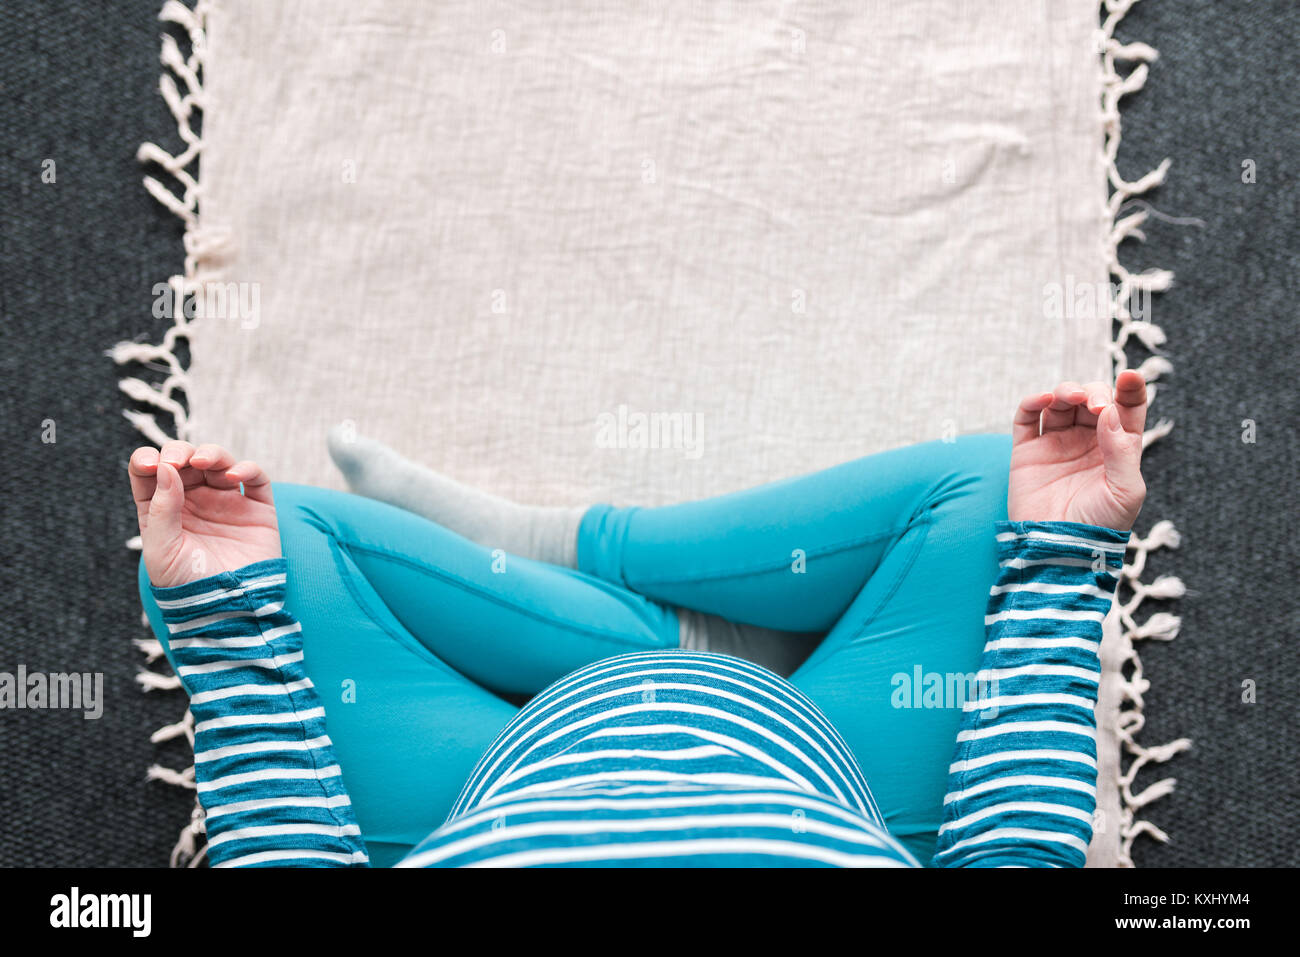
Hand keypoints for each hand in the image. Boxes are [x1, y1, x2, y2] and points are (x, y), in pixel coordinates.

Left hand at [128, 441, 280, 587]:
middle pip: (184, 460)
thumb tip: (164, 467)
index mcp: (163, 509)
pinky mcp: (257, 507)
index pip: (150, 472)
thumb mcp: (162, 550)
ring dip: (210, 453)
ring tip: (203, 462)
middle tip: (178, 461)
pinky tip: (234, 476)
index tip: (150, 464)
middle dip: (179, 452)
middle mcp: (194, 500)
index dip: (147, 459)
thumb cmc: (189, 584)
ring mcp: (227, 501)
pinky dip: (247, 468)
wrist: (228, 608)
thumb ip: (161, 509)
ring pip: (219, 462)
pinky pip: (255, 478)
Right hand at [1007, 370, 1147, 530]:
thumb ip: (1122, 449)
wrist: (1059, 549)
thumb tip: (1109, 411)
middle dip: (1095, 391)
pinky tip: (1043, 400)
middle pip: (1093, 399)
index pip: (1127, 409)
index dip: (1130, 389)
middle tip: (1095, 404)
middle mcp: (1088, 442)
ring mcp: (1056, 444)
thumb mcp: (1126, 490)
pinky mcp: (1028, 451)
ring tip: (1071, 397)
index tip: (1129, 377)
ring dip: (1067, 390)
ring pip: (1061, 401)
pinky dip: (1033, 401)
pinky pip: (1027, 417)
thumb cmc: (1099, 525)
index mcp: (1117, 449)